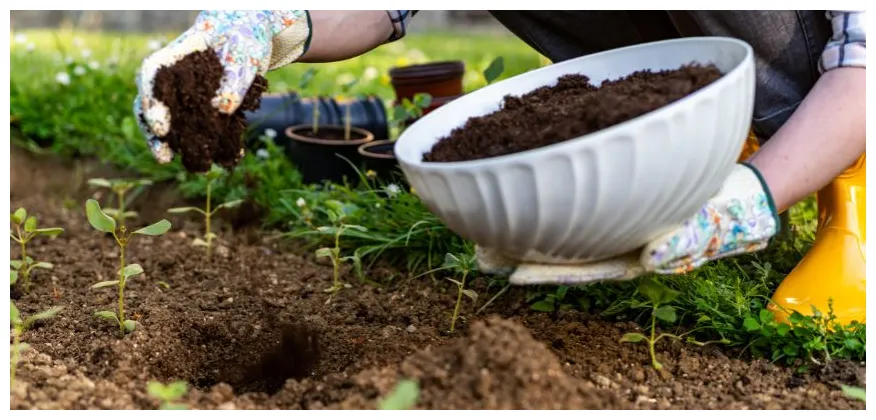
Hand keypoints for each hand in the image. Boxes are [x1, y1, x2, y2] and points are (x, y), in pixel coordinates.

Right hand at [133, 10, 310, 162]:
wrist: (251, 36)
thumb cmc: (243, 37)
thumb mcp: (245, 52)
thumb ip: (236, 79)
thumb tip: (224, 109)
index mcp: (176, 55)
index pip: (152, 74)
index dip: (152, 101)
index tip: (161, 126)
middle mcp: (174, 76)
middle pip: (152, 103)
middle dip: (155, 132)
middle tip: (164, 156)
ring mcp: (185, 92)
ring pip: (169, 119)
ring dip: (174, 143)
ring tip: (186, 165)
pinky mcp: (203, 106)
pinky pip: (198, 126)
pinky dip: (208, 142)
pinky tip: (224, 159)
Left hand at [477, 163, 780, 284]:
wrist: (733, 195)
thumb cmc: (718, 217)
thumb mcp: (703, 233)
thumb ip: (679, 245)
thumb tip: (650, 259)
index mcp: (626, 257)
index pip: (577, 268)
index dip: (542, 270)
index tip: (506, 272)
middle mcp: (609, 240)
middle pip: (557, 247)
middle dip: (519, 248)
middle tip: (477, 250)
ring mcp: (608, 219)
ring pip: (559, 221)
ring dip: (524, 220)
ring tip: (482, 218)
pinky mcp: (611, 194)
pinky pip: (574, 193)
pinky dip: (547, 186)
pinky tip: (520, 175)